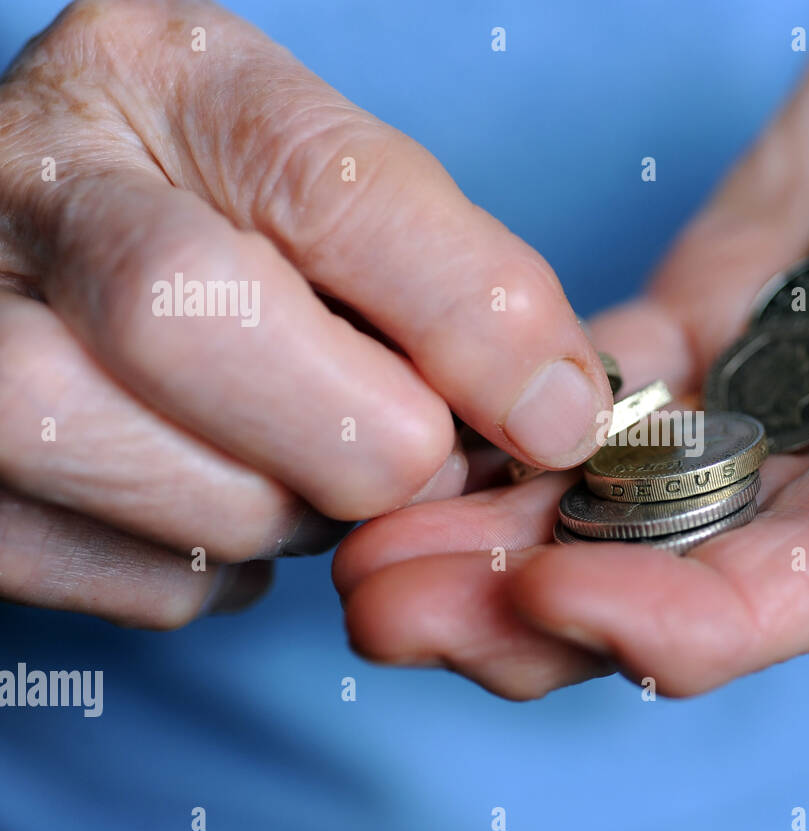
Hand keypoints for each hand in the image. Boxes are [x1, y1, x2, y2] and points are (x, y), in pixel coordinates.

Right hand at [0, 0, 610, 626]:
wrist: (52, 244)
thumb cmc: (220, 213)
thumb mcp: (329, 184)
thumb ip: (444, 272)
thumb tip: (558, 412)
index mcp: (161, 75)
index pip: (322, 187)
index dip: (462, 315)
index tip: (553, 413)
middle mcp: (30, 185)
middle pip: (188, 319)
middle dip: (359, 433)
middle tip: (421, 458)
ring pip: (151, 469)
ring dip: (296, 512)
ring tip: (316, 470)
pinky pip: (137, 577)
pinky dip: (224, 570)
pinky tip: (229, 503)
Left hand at [335, 0, 808, 697]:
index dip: (685, 611)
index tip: (555, 596)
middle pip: (687, 573)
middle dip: (537, 606)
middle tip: (390, 606)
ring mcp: (776, 394)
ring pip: (625, 507)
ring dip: (496, 540)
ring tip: (363, 549)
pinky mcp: (713, 322)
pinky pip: (601, 401)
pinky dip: (508, 432)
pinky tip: (418, 440)